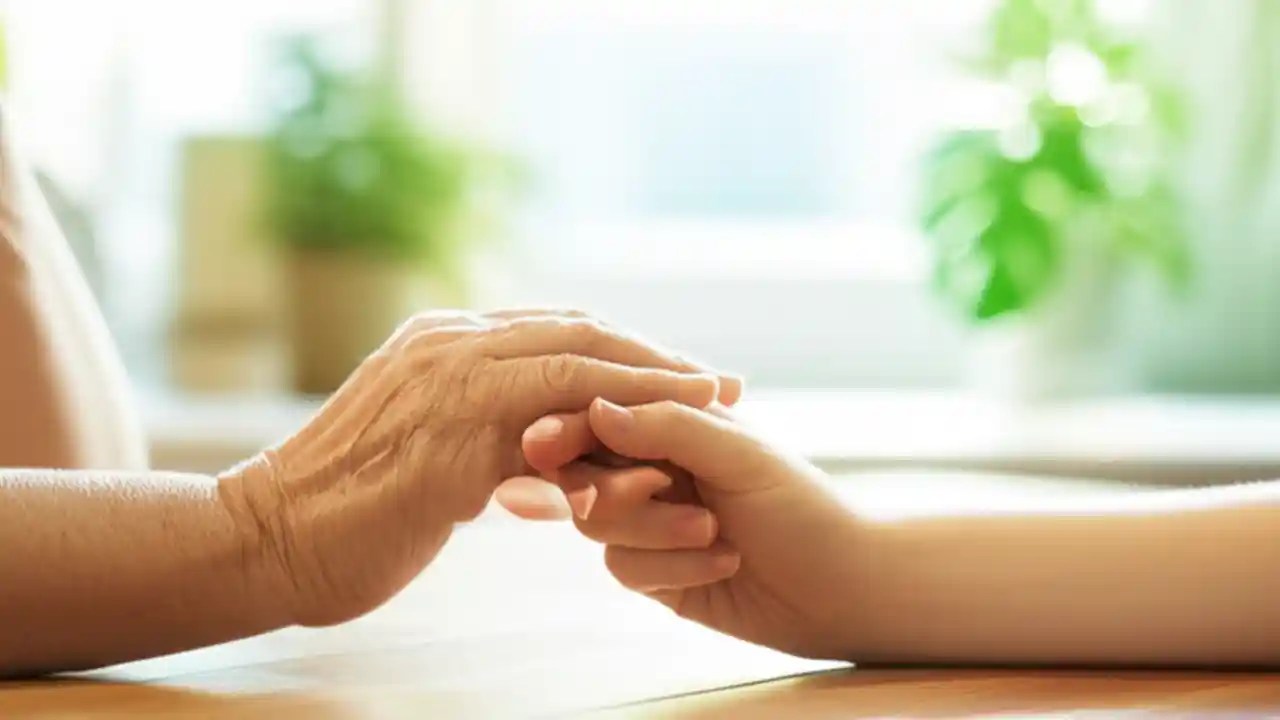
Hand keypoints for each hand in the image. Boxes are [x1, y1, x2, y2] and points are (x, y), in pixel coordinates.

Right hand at [217, 310, 740, 627]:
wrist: (266, 540)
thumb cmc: (344, 507)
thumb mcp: (415, 444)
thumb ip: (472, 424)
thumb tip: (534, 441)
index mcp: (441, 339)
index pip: (557, 329)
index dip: (628, 348)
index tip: (685, 371)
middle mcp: (449, 343)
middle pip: (582, 330)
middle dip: (661, 356)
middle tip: (725, 382)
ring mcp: (449, 380)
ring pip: (580, 360)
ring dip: (657, 379)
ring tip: (718, 401)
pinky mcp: (453, 436)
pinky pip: (559, 416)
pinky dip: (620, 423)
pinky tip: (667, 441)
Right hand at [522, 400, 861, 659]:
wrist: (840, 589)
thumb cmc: (803, 507)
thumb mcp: (739, 453)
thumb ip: (667, 426)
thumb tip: (595, 408)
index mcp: (675, 424)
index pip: (600, 417)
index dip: (568, 428)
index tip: (544, 441)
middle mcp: (654, 467)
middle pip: (582, 472)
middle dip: (618, 487)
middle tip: (656, 488)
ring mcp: (650, 521)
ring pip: (597, 523)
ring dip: (655, 530)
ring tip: (714, 531)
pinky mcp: (653, 571)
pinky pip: (621, 566)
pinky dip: (672, 567)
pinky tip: (722, 563)